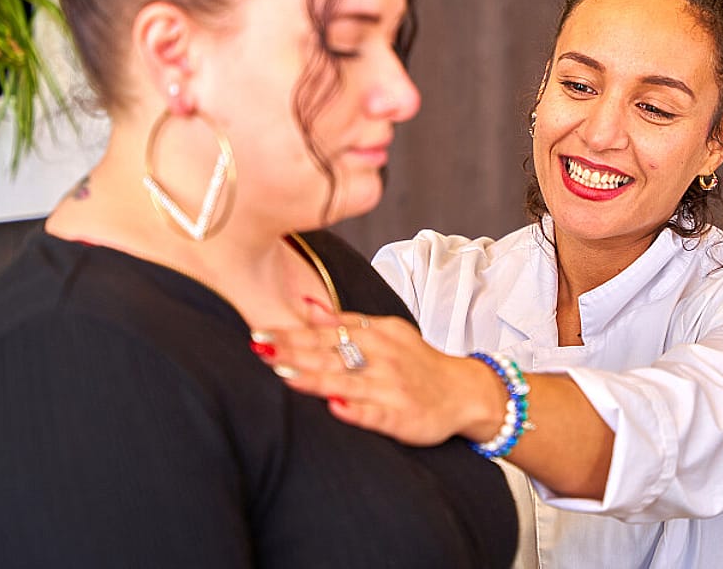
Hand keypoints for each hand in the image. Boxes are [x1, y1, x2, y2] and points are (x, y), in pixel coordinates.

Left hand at [252, 304, 506, 446]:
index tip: (258, 333)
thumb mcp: (385, 332)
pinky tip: (336, 408)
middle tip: (258, 350)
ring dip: (316, 379)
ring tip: (284, 376)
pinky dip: (357, 411)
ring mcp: (392, 387)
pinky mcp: (403, 417)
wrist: (464, 391)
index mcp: (375, 335)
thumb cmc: (416, 362)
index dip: (291, 334)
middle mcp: (382, 358)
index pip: (326, 333)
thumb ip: (346, 321)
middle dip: (293, 353)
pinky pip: (378, 414)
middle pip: (331, 354)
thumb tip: (306, 305)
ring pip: (348, 382)